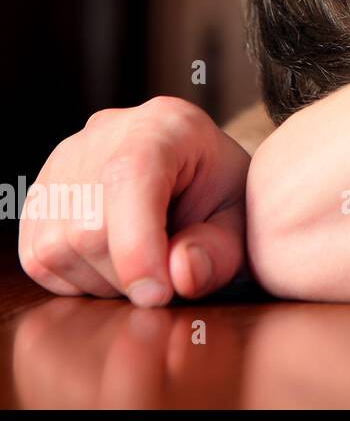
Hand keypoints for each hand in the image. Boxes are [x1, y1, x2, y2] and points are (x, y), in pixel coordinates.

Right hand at [18, 97, 249, 305]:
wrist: (198, 173)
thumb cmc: (223, 196)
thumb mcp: (242, 220)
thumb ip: (220, 250)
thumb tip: (179, 275)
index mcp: (165, 125)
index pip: (130, 177)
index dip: (137, 246)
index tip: (158, 295)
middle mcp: (104, 134)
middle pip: (88, 226)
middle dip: (127, 276)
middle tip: (165, 282)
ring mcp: (64, 162)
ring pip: (54, 249)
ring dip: (102, 282)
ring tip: (144, 268)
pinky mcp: (41, 194)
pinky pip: (38, 259)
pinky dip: (77, 279)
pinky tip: (114, 265)